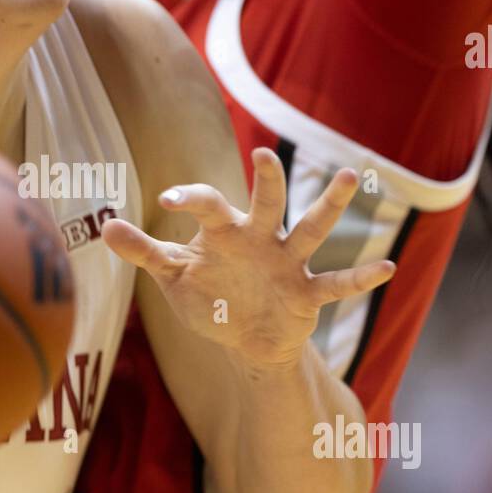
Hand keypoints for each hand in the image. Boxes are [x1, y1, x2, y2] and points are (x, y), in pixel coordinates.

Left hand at [102, 147, 395, 367]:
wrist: (245, 338)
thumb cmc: (210, 296)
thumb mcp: (173, 276)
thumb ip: (144, 252)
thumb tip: (103, 227)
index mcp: (226, 232)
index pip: (208, 206)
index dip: (189, 199)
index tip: (166, 200)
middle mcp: (261, 238)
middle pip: (266, 202)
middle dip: (266, 179)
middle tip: (262, 153)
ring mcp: (288, 263)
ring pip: (312, 228)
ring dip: (330, 204)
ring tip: (351, 175)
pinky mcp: (307, 293)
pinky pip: (337, 283)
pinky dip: (361, 278)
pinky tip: (388, 268)